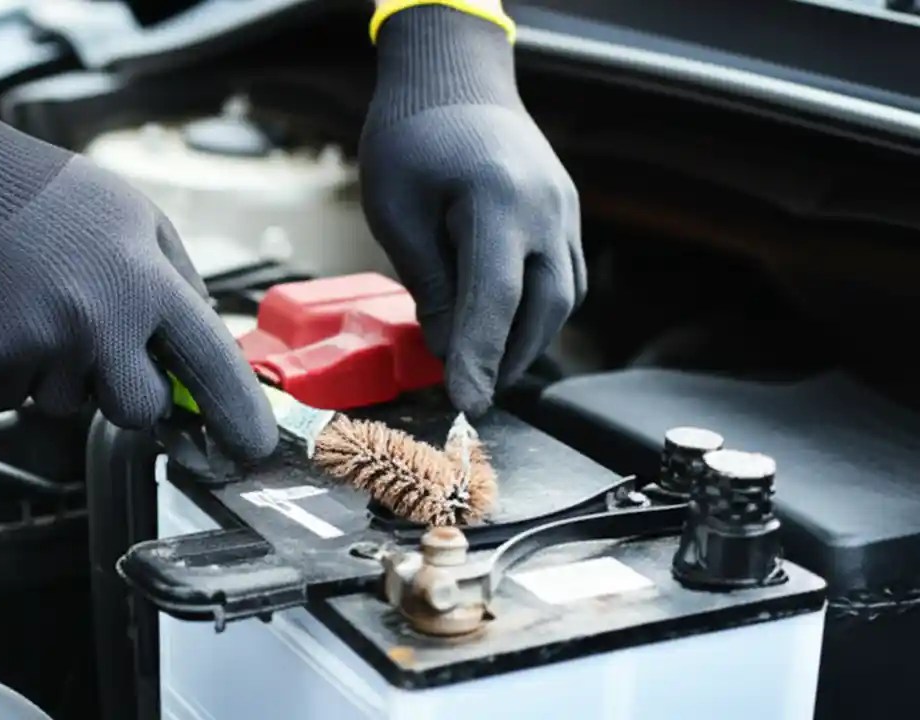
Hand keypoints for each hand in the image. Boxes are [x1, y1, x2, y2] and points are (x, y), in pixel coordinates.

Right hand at [0, 79, 277, 460]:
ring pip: (63, 404)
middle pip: (136, 409)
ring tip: (34, 305)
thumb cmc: (50, 195)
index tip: (253, 448)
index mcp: (146, 280)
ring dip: (52, 373)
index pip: (211, 362)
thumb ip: (177, 281)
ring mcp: (43, 344)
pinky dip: (0, 371)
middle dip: (124, 393)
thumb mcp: (137, 218)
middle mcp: (100, 319)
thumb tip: (206, 342)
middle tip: (98, 344)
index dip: (239, 414)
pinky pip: (6, 398)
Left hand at [359, 5, 585, 416]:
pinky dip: (539, 310)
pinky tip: (506, 328)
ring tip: (486, 367)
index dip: (481, 357)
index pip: (495, 299)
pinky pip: (565, 276)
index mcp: (498, 202)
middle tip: (474, 392)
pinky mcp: (565, 213)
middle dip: (510, 358)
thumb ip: (428, 283)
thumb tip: (449, 350)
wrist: (452, 79)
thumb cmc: (410, 139)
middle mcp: (545, 208)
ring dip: (528, 339)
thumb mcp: (396, 212)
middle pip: (543, 306)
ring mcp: (564, 209)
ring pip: (563, 296)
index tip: (469, 403)